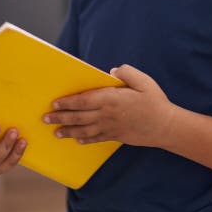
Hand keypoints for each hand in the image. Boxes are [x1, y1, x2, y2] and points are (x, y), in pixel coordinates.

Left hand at [43, 64, 174, 147]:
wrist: (166, 126)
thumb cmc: (155, 100)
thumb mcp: (143, 80)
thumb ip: (126, 72)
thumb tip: (111, 71)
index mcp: (111, 99)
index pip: (83, 100)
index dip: (67, 102)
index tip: (54, 103)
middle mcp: (107, 114)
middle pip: (78, 117)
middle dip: (60, 118)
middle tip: (45, 119)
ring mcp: (110, 127)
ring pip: (84, 131)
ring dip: (68, 131)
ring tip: (56, 133)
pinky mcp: (116, 137)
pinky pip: (96, 139)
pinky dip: (85, 140)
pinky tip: (77, 140)